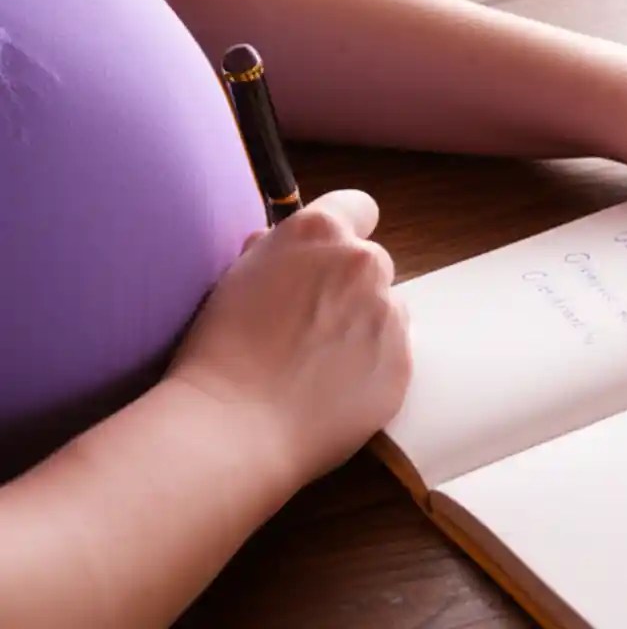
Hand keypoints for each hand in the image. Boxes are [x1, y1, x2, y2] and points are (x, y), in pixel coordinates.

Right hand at [167, 190, 410, 484]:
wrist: (235, 425)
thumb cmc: (220, 350)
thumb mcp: (236, 276)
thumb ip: (274, 251)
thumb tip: (283, 243)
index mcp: (319, 231)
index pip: (357, 206)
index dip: (344, 230)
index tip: (330, 256)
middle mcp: (363, 263)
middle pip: (371, 263)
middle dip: (349, 286)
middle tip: (310, 323)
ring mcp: (388, 312)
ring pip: (386, 309)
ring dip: (364, 326)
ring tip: (317, 363)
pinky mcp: (402, 360)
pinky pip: (393, 354)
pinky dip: (371, 366)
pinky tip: (331, 388)